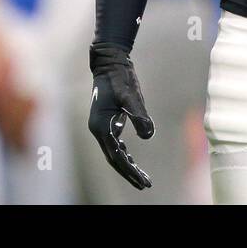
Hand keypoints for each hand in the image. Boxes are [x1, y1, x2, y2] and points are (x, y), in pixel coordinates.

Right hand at [87, 42, 153, 189]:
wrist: (110, 63)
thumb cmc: (119, 77)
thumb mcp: (131, 95)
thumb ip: (139, 115)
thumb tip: (148, 135)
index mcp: (101, 126)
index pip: (116, 156)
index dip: (129, 170)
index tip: (143, 181)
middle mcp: (98, 129)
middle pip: (114, 159)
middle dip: (129, 173)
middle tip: (145, 184)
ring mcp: (102, 126)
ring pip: (114, 153)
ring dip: (128, 165)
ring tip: (143, 177)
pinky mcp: (107, 121)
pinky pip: (115, 144)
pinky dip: (124, 153)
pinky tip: (132, 159)